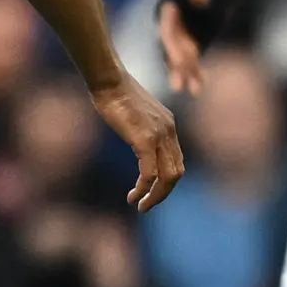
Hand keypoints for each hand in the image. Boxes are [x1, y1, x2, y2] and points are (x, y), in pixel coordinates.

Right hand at [90, 76, 185, 212]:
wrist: (109, 80)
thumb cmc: (114, 92)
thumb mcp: (133, 112)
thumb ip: (139, 125)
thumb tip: (131, 131)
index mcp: (168, 125)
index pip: (176, 160)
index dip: (165, 180)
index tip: (149, 190)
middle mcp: (169, 131)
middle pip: (177, 172)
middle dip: (163, 193)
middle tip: (146, 205)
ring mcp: (160, 135)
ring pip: (168, 177)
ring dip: (156, 196)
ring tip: (140, 205)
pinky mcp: (145, 139)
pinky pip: (149, 173)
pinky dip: (143, 189)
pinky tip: (133, 196)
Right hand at [156, 0, 206, 95]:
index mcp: (165, 9)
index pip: (167, 27)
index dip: (171, 39)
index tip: (176, 49)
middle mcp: (168, 28)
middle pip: (169, 47)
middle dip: (175, 62)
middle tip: (179, 78)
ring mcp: (178, 39)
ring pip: (178, 60)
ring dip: (183, 75)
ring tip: (190, 91)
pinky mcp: (190, 47)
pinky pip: (191, 64)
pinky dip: (195, 75)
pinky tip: (199, 88)